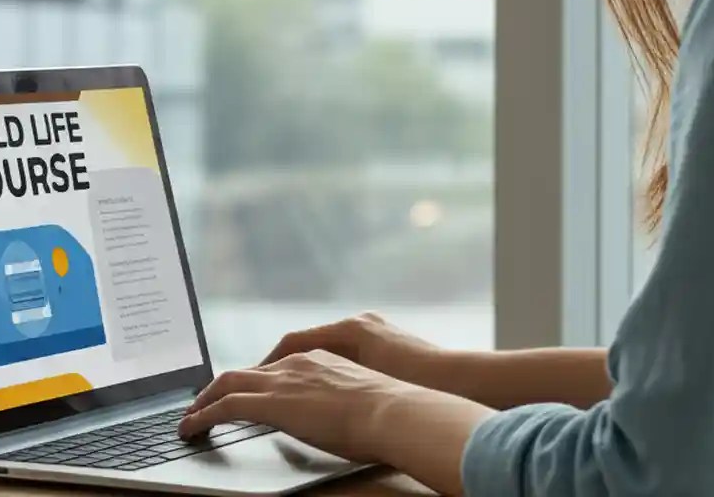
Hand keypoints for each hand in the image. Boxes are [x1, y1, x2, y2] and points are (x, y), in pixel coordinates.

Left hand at [177, 349, 407, 463]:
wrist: (392, 411)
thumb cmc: (389, 414)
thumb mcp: (359, 401)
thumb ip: (339, 403)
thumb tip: (337, 420)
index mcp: (317, 360)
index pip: (273, 369)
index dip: (253, 382)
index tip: (243, 393)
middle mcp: (294, 364)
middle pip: (243, 372)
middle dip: (218, 388)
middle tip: (203, 403)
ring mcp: (280, 380)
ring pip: (226, 384)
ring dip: (204, 402)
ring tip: (190, 418)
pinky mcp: (269, 401)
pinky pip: (223, 406)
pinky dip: (202, 416)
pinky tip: (191, 428)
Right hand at [261, 311, 443, 384]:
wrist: (463, 382)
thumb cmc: (417, 383)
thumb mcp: (360, 383)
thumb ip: (324, 380)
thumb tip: (291, 387)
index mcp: (350, 328)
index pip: (294, 340)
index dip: (268, 360)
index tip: (250, 378)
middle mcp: (360, 323)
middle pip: (308, 342)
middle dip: (283, 364)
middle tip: (262, 384)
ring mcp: (376, 332)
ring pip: (328, 349)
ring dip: (306, 367)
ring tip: (290, 391)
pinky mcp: (389, 344)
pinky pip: (348, 355)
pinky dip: (331, 370)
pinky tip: (328, 391)